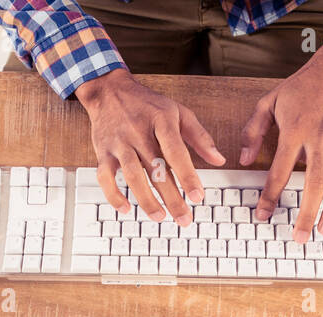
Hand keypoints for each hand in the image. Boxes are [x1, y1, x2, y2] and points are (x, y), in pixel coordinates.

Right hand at [77, 69, 225, 225]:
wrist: (109, 91)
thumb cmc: (148, 105)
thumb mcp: (178, 112)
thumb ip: (200, 137)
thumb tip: (219, 160)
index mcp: (161, 120)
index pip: (176, 151)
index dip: (187, 175)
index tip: (197, 196)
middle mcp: (138, 131)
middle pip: (156, 169)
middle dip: (171, 198)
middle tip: (184, 219)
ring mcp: (119, 143)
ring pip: (132, 176)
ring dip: (146, 200)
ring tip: (160, 217)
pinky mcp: (103, 152)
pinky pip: (105, 177)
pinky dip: (114, 195)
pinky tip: (126, 209)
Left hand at [239, 39, 322, 242]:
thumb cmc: (302, 87)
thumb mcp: (270, 101)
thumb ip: (253, 130)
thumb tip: (244, 159)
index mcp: (295, 130)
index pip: (280, 171)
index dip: (270, 196)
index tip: (263, 215)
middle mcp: (320, 138)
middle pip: (313, 183)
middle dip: (306, 213)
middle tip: (299, 237)